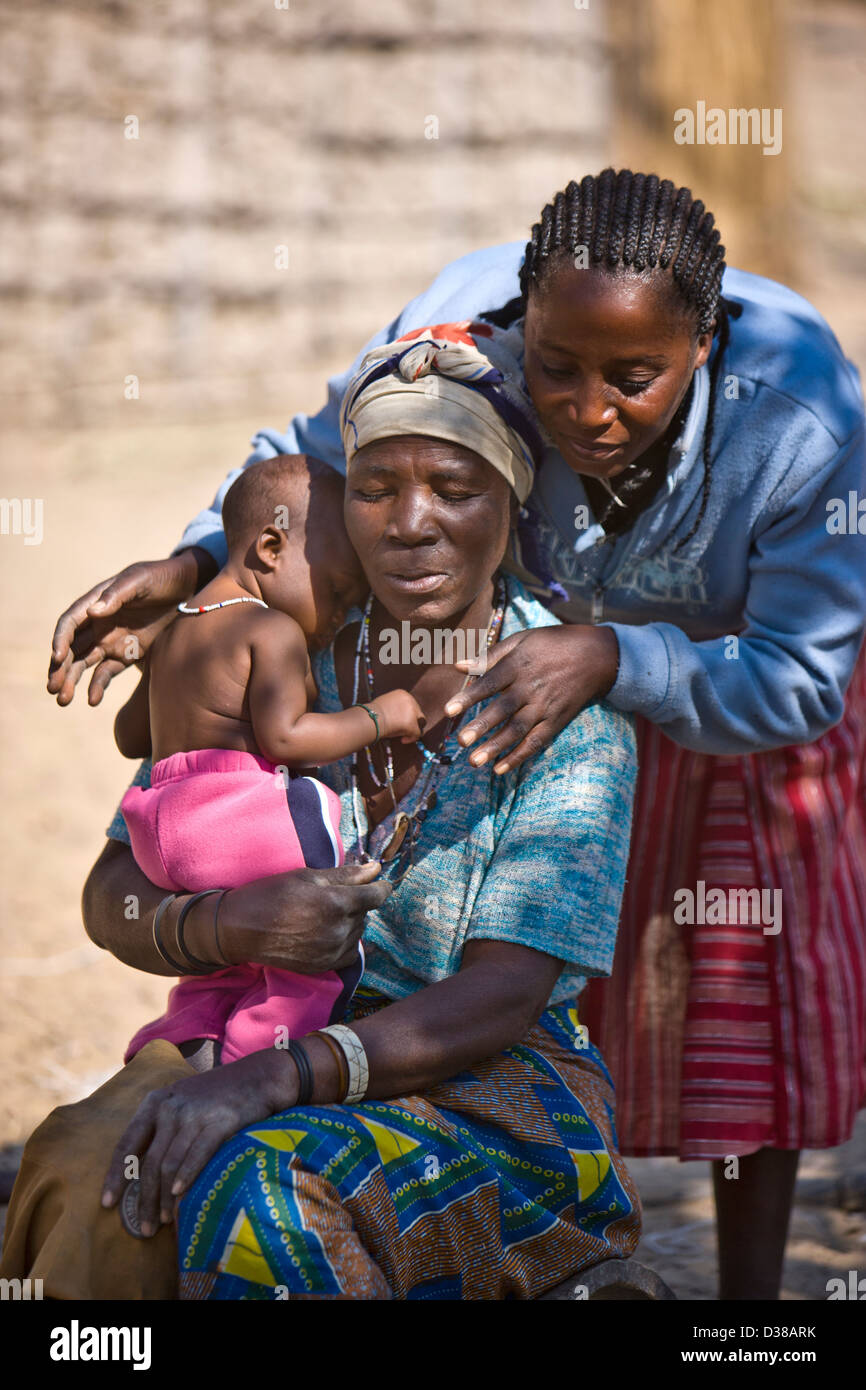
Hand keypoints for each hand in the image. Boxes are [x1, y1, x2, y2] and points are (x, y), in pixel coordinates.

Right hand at [47, 548, 216, 706]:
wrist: (188, 590)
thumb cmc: (159, 578)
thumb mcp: (139, 580)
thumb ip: (117, 595)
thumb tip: (93, 612)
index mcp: (95, 603)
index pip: (70, 624)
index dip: (61, 640)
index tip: (57, 657)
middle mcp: (98, 624)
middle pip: (72, 649)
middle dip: (60, 669)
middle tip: (52, 689)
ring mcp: (111, 641)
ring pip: (84, 664)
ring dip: (71, 682)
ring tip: (62, 701)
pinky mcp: (127, 655)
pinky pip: (106, 673)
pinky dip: (97, 687)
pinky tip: (92, 700)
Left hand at [101, 1050, 294, 1234]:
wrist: (258, 1076)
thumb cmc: (217, 1096)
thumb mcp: (181, 1102)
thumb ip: (161, 1129)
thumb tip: (143, 1173)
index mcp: (155, 1102)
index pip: (127, 1144)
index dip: (115, 1176)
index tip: (106, 1203)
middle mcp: (170, 1107)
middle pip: (148, 1163)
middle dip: (144, 1200)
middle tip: (145, 1229)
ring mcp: (194, 1113)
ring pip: (169, 1165)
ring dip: (164, 1198)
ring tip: (165, 1221)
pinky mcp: (219, 1121)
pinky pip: (196, 1155)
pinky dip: (186, 1178)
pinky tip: (181, 1195)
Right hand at [217, 861, 392, 973]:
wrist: (239, 929)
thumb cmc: (271, 894)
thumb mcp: (307, 876)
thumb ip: (345, 874)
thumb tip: (376, 868)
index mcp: (336, 903)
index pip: (376, 896)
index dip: (380, 887)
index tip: (379, 883)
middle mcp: (339, 930)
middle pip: (365, 913)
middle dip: (357, 902)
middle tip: (333, 894)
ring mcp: (331, 951)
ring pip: (357, 932)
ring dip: (350, 921)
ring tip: (325, 913)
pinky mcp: (323, 966)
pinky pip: (348, 953)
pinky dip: (344, 941)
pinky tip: (327, 932)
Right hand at [371, 688, 426, 741]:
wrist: (370, 718)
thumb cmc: (373, 713)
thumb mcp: (385, 703)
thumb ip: (395, 707)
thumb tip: (398, 715)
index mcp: (403, 694)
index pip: (412, 705)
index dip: (407, 716)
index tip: (399, 722)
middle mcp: (411, 700)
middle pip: (418, 714)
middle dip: (411, 722)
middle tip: (402, 730)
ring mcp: (412, 713)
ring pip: (419, 724)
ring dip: (411, 730)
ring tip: (401, 735)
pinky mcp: (412, 724)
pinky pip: (417, 734)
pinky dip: (411, 738)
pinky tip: (402, 740)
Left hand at [443, 624, 618, 774]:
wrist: (595, 656)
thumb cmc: (551, 644)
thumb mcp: (521, 640)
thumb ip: (489, 655)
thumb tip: (457, 666)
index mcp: (518, 665)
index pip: (489, 683)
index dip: (468, 697)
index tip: (448, 711)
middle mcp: (531, 687)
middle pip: (503, 709)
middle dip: (481, 727)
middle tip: (461, 742)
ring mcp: (545, 706)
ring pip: (518, 729)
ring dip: (496, 747)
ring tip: (474, 762)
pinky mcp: (557, 720)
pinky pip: (537, 741)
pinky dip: (519, 756)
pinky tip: (500, 768)